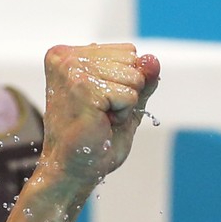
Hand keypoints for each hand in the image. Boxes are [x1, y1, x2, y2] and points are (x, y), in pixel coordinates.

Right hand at [38, 43, 160, 185]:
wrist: (73, 169)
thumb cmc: (95, 140)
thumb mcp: (126, 103)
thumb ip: (142, 80)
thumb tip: (154, 59)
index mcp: (69, 55)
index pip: (127, 52)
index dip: (126, 83)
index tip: (101, 104)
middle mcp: (66, 57)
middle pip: (132, 60)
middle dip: (127, 92)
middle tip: (101, 114)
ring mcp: (72, 69)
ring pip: (134, 77)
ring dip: (125, 105)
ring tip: (100, 119)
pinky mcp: (82, 87)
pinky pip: (130, 95)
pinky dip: (123, 114)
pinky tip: (101, 124)